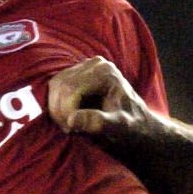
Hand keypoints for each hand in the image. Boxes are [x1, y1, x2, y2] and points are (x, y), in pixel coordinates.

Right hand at [47, 56, 161, 139]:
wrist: (137, 124)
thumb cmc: (131, 127)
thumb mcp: (119, 128)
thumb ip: (99, 123)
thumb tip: (73, 120)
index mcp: (106, 72)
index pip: (72, 89)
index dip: (66, 111)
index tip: (72, 130)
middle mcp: (95, 64)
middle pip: (61, 85)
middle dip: (60, 111)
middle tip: (70, 130)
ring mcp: (85, 66)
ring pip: (55, 85)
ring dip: (56, 109)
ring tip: (70, 126)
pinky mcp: (77, 73)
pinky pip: (56, 86)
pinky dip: (57, 104)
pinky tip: (69, 118)